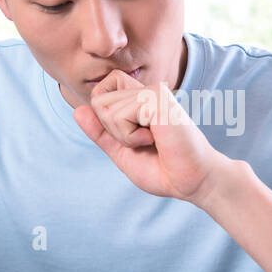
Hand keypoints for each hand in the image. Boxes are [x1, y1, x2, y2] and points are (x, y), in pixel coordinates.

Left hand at [72, 69, 231, 202]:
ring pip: (105, 108)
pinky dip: (131, 136)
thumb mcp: (123, 152)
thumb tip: (77, 110)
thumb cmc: (165, 170)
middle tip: (142, 140)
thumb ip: (101, 133)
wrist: (193, 182)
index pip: (100, 92)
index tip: (131, 137)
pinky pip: (118, 114)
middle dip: (112, 129)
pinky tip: (156, 138)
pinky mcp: (156, 97)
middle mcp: (146, 90)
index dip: (104, 119)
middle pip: (97, 99)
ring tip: (152, 141)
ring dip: (123, 135)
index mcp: (140, 100)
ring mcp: (152, 91)